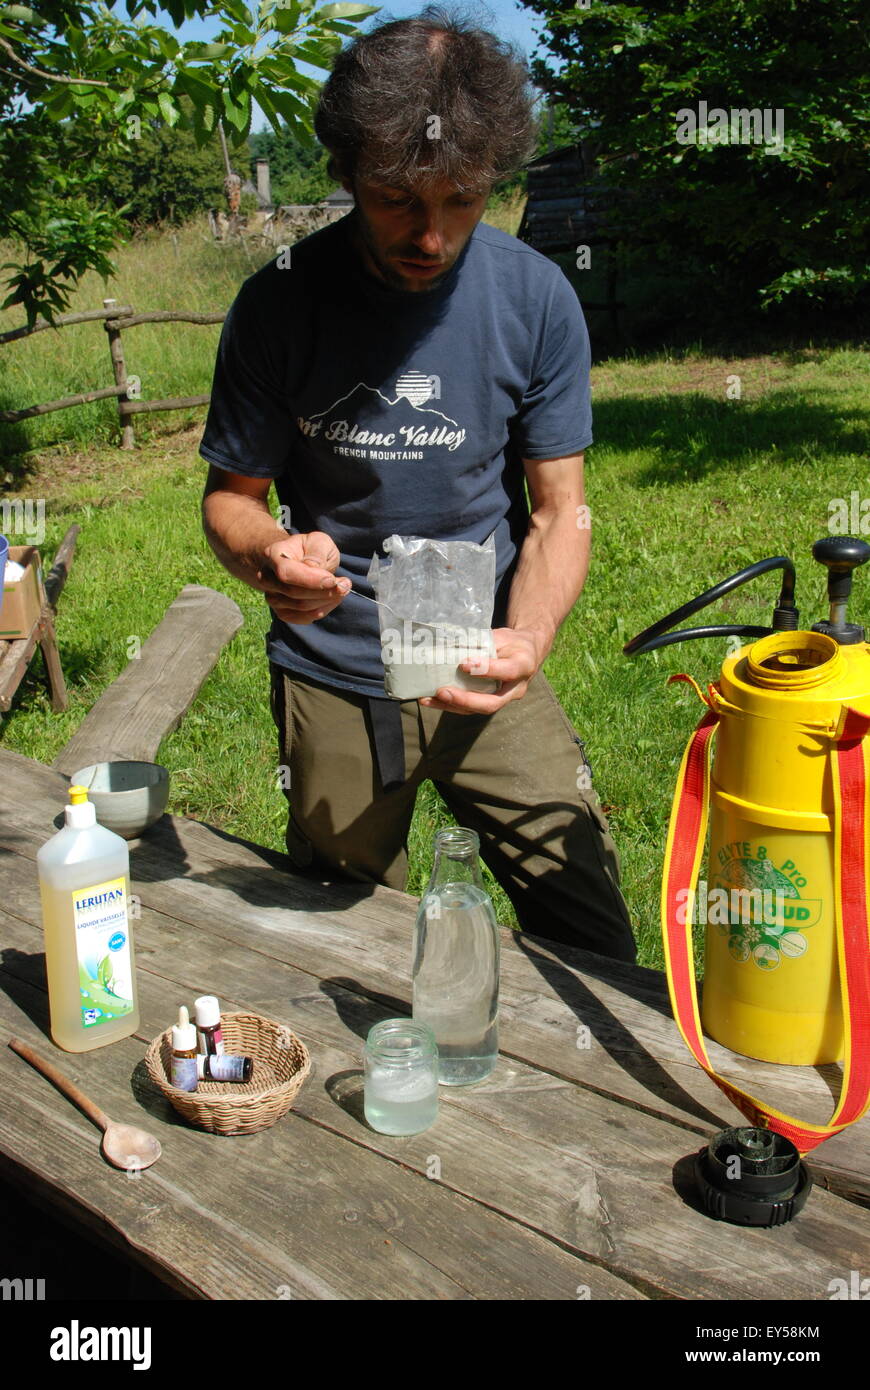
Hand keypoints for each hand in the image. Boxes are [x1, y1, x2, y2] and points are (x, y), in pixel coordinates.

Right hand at [257, 531, 350, 624]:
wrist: (298, 560)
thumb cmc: (309, 549)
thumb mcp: (318, 541)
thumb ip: (317, 553)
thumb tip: (314, 568)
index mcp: (273, 554)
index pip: (287, 573)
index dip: (311, 580)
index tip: (333, 580)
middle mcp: (267, 577)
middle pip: (293, 592)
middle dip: (324, 591)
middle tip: (345, 584)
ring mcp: (272, 596)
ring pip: (299, 607)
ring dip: (326, 601)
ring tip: (342, 589)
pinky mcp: (282, 611)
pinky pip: (301, 618)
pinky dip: (321, 611)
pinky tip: (331, 600)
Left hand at [419, 627, 546, 714]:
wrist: (527, 654)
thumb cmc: (513, 642)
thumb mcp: (502, 635)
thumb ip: (483, 642)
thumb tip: (451, 645)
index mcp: (523, 665)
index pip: (507, 671)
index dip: (486, 669)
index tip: (463, 664)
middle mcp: (516, 688)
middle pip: (492, 703)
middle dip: (465, 700)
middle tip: (442, 691)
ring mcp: (505, 698)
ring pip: (479, 709)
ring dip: (452, 706)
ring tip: (428, 699)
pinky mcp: (493, 701)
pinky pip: (472, 708)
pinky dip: (451, 705)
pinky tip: (432, 700)